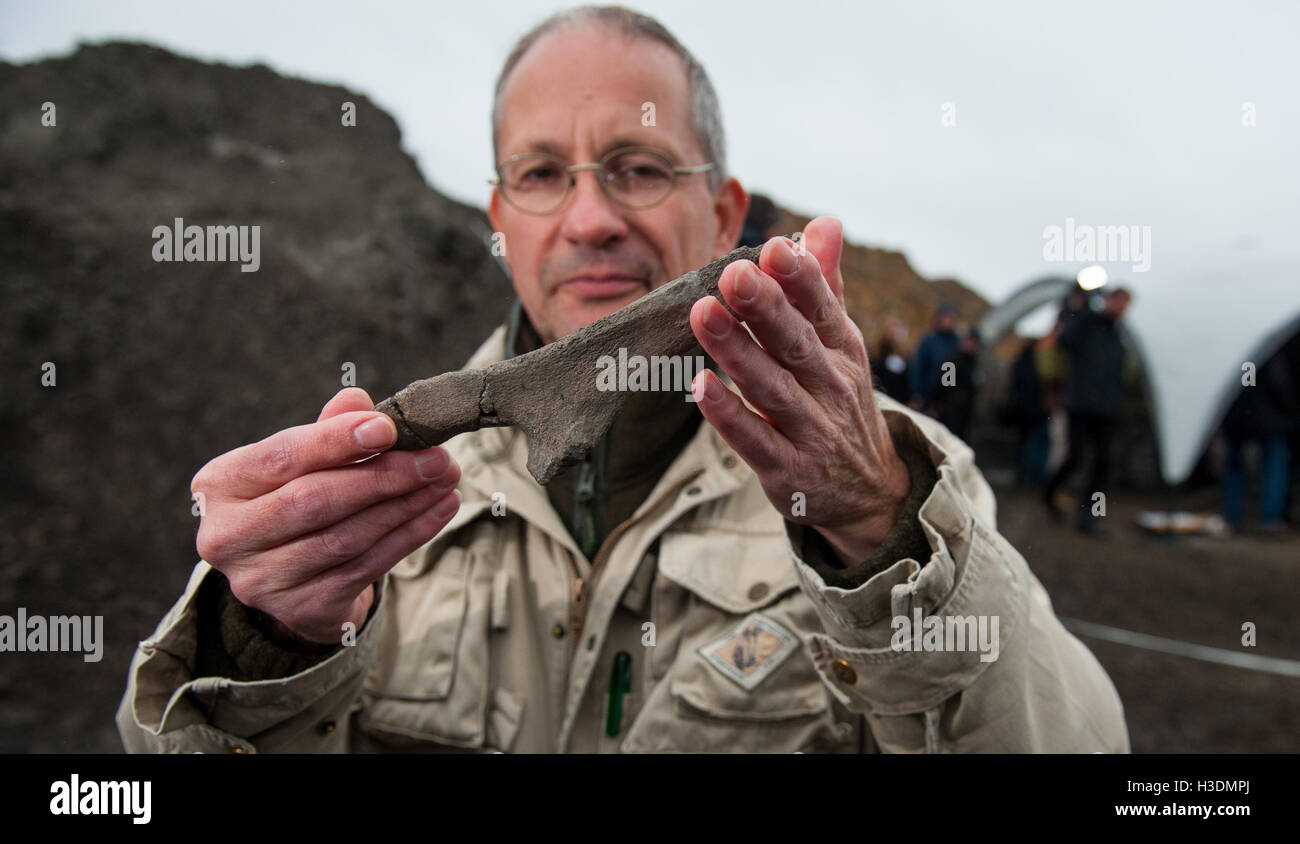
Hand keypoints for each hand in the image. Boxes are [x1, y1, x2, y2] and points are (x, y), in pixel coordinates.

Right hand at [191, 388, 460, 644]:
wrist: (290, 577)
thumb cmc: (295, 499)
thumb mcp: (299, 461)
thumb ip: (325, 429)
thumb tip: (358, 400)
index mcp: (219, 485)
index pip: (281, 458)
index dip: (335, 442)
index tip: (388, 429)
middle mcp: (228, 537)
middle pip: (315, 501)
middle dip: (384, 477)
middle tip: (436, 458)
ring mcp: (261, 580)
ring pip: (346, 537)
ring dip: (406, 506)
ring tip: (446, 481)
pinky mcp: (301, 608)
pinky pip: (366, 567)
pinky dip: (409, 536)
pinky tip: (438, 510)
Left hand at [689, 217, 910, 564]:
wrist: (868, 492)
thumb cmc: (839, 401)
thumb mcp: (841, 345)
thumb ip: (824, 285)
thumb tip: (823, 222)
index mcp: (843, 350)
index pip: (824, 309)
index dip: (801, 279)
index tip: (775, 247)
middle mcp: (831, 388)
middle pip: (796, 344)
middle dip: (766, 308)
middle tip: (733, 273)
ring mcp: (811, 432)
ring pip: (771, 388)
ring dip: (736, 352)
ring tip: (703, 315)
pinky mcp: (787, 470)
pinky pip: (754, 440)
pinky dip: (728, 414)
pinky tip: (699, 386)